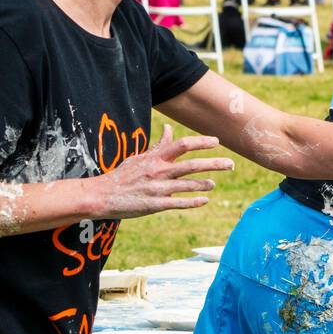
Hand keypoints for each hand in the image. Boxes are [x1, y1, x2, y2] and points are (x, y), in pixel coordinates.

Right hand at [89, 125, 232, 219]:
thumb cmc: (122, 175)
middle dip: (215, 164)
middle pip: (192, 165)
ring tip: (213, 184)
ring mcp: (158, 189)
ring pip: (189, 185)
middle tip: (231, 164)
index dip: (202, 142)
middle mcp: (159, 171)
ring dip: (205, 184)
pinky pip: (180, 203)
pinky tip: (204, 200)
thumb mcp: (139, 157)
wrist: (101, 196)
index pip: (183, 145)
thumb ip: (158, 145)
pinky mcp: (156, 205)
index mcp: (156, 158)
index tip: (216, 142)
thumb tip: (169, 128)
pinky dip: (194, 201)